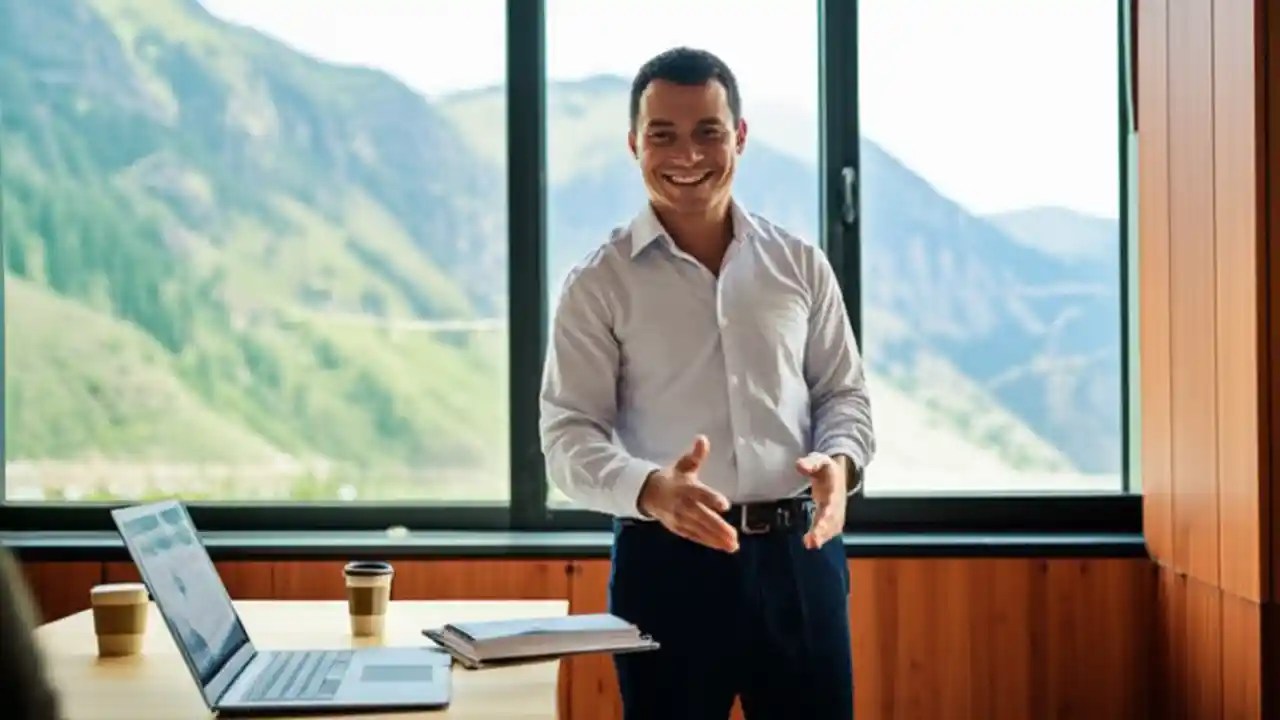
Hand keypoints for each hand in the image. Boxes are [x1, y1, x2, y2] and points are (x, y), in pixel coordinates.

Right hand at [638, 435, 739, 552]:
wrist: (648, 493)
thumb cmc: (672, 479)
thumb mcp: (683, 465)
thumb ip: (696, 455)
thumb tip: (702, 439)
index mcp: (686, 488)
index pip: (700, 494)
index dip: (712, 499)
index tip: (725, 505)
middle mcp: (684, 505)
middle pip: (703, 517)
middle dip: (718, 528)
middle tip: (734, 536)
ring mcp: (681, 519)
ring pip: (700, 530)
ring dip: (717, 539)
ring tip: (733, 546)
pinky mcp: (679, 529)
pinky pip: (696, 537)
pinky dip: (709, 542)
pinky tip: (722, 546)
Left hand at [795, 453, 847, 549]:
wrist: (837, 473)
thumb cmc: (826, 468)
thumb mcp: (820, 460)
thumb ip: (811, 462)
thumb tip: (799, 465)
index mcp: (835, 489)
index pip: (832, 505)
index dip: (827, 516)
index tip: (820, 525)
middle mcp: (837, 503)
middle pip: (832, 520)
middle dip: (823, 531)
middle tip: (813, 543)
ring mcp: (835, 511)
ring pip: (831, 527)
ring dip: (822, 536)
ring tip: (809, 544)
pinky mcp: (830, 516)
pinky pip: (828, 528)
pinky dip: (821, 536)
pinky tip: (810, 543)